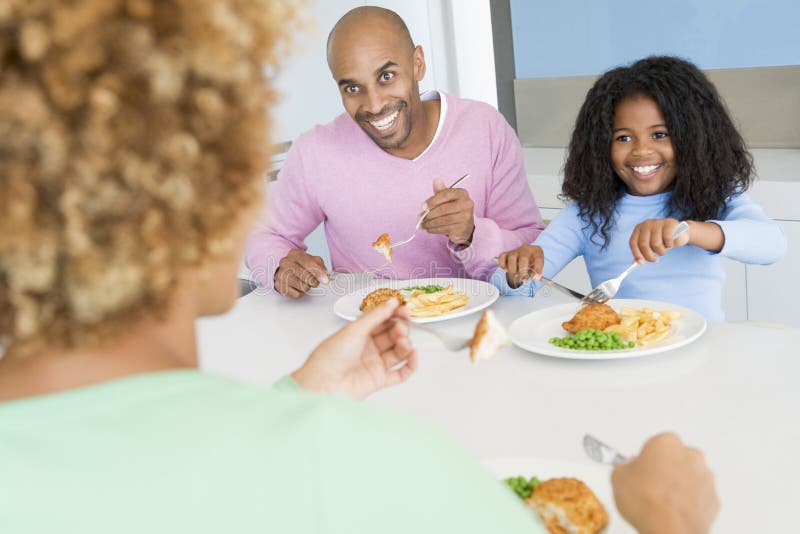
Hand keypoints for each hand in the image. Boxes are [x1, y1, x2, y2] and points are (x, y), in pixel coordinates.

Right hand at [274, 248, 329, 297]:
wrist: (285, 270)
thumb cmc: (300, 265)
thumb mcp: (312, 261)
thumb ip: (320, 267)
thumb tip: (326, 276)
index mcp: (295, 254)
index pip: (308, 263)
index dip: (319, 272)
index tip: (326, 280)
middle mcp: (285, 262)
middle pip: (305, 276)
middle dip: (314, 281)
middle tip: (314, 281)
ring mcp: (281, 274)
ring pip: (302, 286)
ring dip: (307, 287)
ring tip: (305, 282)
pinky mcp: (279, 286)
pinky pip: (296, 294)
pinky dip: (300, 292)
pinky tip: (297, 286)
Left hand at [291, 298, 417, 397]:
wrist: (323, 384)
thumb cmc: (330, 356)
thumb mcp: (355, 329)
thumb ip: (377, 315)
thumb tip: (392, 302)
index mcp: (359, 333)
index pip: (383, 321)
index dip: (395, 315)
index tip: (405, 311)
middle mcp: (368, 347)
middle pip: (392, 336)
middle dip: (400, 330)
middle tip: (401, 328)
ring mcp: (374, 364)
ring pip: (398, 353)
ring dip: (405, 346)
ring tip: (404, 342)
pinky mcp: (379, 380)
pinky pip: (401, 373)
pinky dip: (410, 365)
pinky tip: (413, 356)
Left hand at [421, 178, 474, 244]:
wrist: (465, 225)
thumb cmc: (453, 209)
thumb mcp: (447, 198)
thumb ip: (441, 191)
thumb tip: (436, 180)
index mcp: (462, 193)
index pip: (445, 194)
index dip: (432, 201)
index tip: (422, 207)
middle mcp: (467, 204)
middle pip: (443, 209)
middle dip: (429, 214)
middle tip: (420, 217)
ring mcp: (466, 217)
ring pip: (443, 220)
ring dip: (430, 223)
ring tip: (423, 224)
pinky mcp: (463, 228)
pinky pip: (445, 229)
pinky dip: (434, 229)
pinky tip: (429, 229)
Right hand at [498, 245, 543, 288]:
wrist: (526, 257)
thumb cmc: (532, 263)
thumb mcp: (537, 267)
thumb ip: (537, 272)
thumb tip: (536, 278)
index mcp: (536, 251)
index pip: (538, 258)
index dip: (537, 268)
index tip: (536, 278)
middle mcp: (526, 249)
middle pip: (523, 258)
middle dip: (523, 271)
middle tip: (524, 280)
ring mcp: (516, 250)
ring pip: (512, 258)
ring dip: (512, 269)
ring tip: (514, 276)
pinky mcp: (507, 253)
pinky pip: (502, 257)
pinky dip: (502, 264)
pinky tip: (506, 270)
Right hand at [612, 433, 718, 533]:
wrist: (668, 530)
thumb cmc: (647, 501)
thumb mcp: (618, 477)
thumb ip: (624, 466)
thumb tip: (628, 469)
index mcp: (667, 443)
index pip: (654, 444)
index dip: (644, 458)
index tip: (638, 469)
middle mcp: (690, 455)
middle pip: (675, 457)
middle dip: (665, 468)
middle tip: (649, 485)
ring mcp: (705, 478)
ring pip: (689, 476)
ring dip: (678, 484)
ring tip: (661, 502)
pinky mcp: (714, 499)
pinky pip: (699, 496)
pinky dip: (689, 501)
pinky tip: (673, 511)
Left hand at [629, 218, 690, 262]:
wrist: (680, 232)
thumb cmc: (662, 240)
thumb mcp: (651, 246)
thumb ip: (643, 253)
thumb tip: (636, 262)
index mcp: (639, 228)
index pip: (633, 242)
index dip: (636, 254)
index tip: (641, 263)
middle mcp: (646, 224)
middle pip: (643, 244)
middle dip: (649, 256)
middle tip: (655, 260)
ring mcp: (657, 222)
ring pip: (655, 244)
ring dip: (661, 251)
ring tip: (664, 249)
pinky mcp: (668, 223)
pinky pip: (667, 240)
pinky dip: (669, 245)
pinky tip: (670, 243)